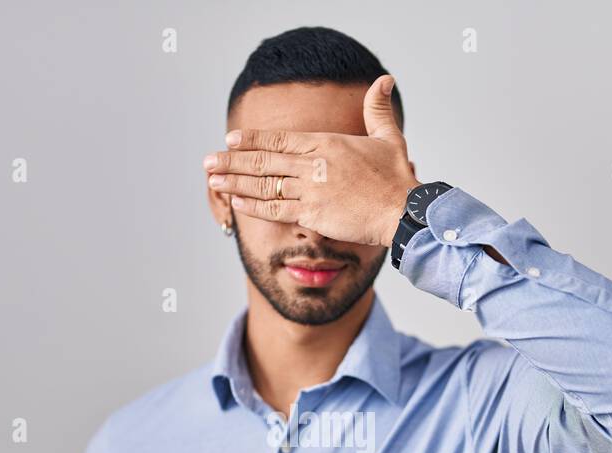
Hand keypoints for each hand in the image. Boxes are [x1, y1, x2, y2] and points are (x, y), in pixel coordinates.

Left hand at [205, 74, 419, 247]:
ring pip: (264, 185)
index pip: (280, 139)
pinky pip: (276, 210)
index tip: (230, 139)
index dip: (252, 140)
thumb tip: (384, 79)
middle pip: (264, 161)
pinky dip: (253, 205)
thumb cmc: (397, 178)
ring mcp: (311, 191)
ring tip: (212, 180)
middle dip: (232, 161)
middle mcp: (314, 165)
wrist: (403, 211)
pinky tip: (235, 200)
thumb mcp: (388, 137)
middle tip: (208, 161)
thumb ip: (378, 109)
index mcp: (327, 143)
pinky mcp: (313, 215)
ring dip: (234, 182)